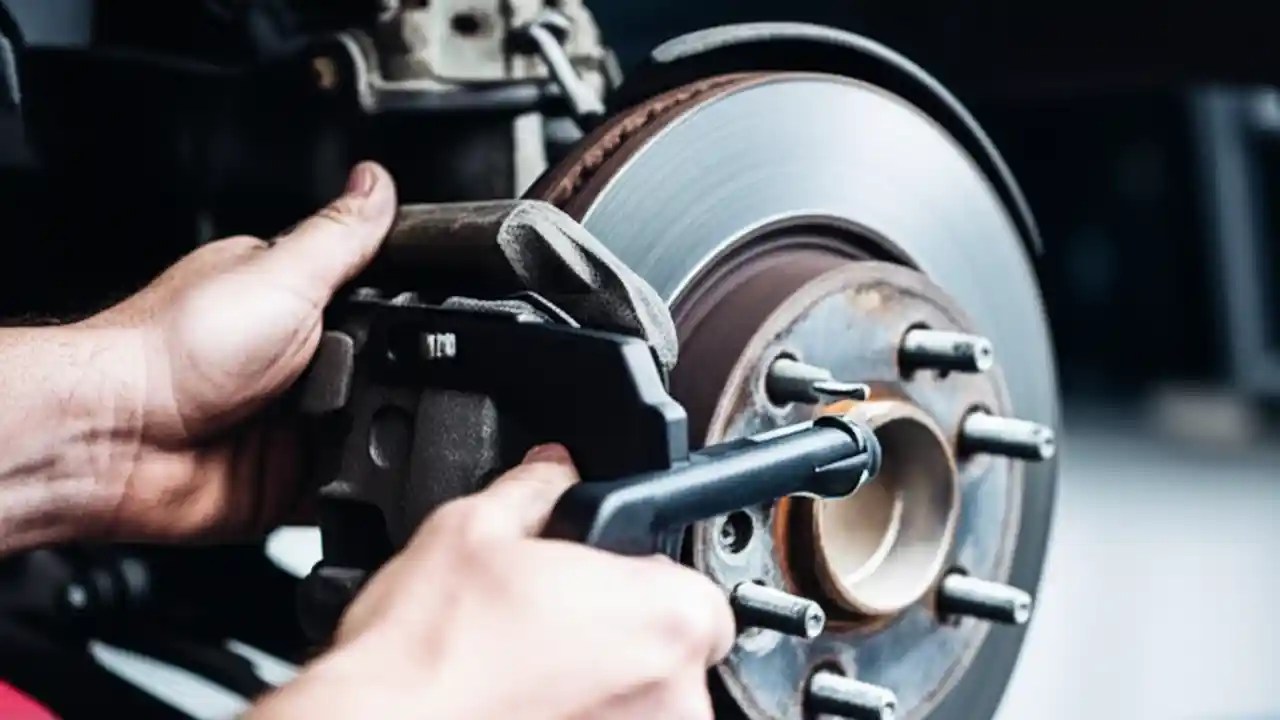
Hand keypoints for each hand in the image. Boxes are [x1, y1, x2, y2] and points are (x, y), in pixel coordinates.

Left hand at [83, 161, 396, 539]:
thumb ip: (341, 236)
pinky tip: (329, 466)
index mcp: (287, 300)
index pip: (373, 300)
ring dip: (367, 435)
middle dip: (386, 383)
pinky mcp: (285, 477)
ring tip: (326, 422)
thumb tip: (378, 180)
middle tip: (346, 377)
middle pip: (382, 372)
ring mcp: (287, 420)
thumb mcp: (280, 273)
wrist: (118, 440)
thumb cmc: (170, 350)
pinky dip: (351, 486)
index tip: (416, 320)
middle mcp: (289, 360)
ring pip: (370, 433)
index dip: (401, 313)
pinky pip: (344, 488)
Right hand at [250, 445, 735, 719]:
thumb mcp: (471, 529)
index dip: (640, 587)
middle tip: (546, 631)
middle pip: (669, 656)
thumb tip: (552, 468)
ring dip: (599, 693)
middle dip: (616, 639)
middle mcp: (675, 698)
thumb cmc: (424, 657)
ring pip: (637, 707)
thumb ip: (535, 488)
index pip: (697, 594)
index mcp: (666, 617)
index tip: (599, 591)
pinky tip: (523, 708)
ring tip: (524, 677)